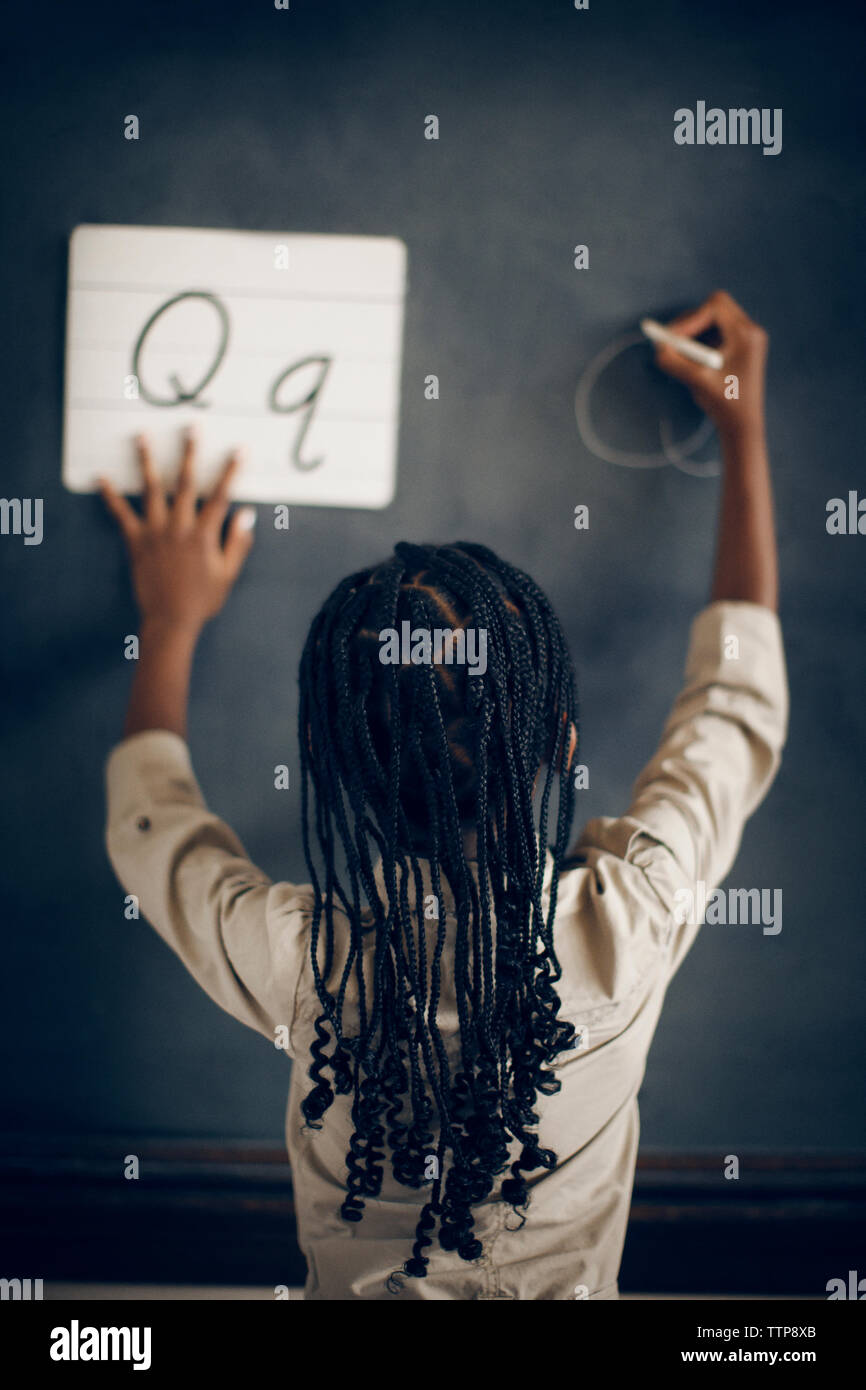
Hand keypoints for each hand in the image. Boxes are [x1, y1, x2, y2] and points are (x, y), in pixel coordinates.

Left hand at [99, 429, 255, 634]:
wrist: (170, 620)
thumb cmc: (202, 600)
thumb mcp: (227, 574)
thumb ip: (237, 543)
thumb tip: (247, 515)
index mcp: (204, 534)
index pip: (221, 495)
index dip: (231, 470)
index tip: (239, 449)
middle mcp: (179, 527)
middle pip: (185, 482)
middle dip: (190, 452)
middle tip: (192, 427)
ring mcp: (156, 532)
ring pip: (151, 489)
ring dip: (147, 460)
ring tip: (142, 435)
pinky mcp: (136, 541)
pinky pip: (121, 514)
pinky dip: (110, 496)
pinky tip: (101, 478)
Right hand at [653, 290, 767, 439]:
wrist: (742, 425)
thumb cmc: (723, 404)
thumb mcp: (695, 380)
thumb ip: (674, 361)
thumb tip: (657, 346)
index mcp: (745, 335)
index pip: (715, 306)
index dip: (690, 318)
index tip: (672, 337)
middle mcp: (749, 331)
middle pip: (714, 308)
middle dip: (690, 323)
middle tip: (669, 341)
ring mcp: (746, 338)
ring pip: (712, 321)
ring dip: (693, 336)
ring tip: (685, 360)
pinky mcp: (740, 347)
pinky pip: (714, 334)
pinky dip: (699, 344)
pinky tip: (698, 367)